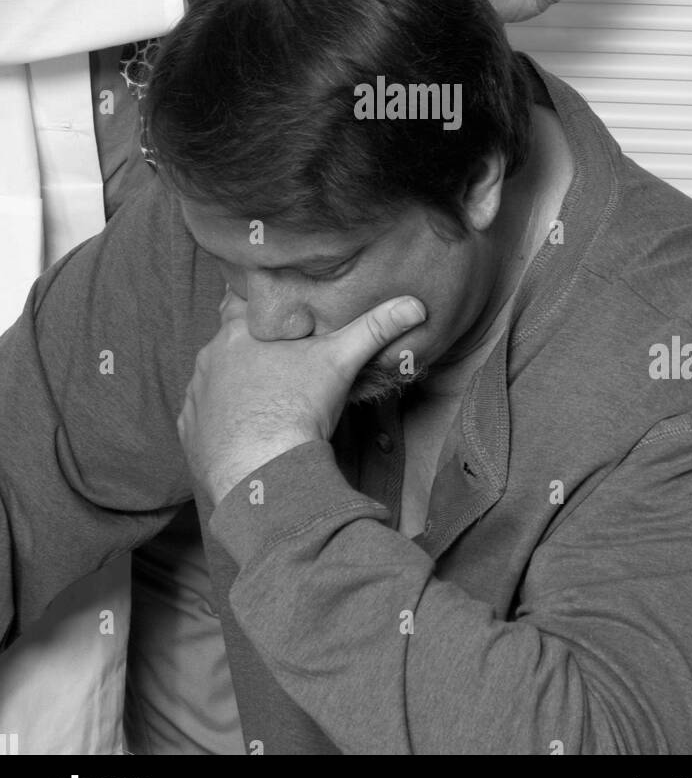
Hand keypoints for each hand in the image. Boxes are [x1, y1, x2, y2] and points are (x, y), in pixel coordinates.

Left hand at [178, 289, 425, 504]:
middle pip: (228, 344)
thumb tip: (415, 305)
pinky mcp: (190, 434)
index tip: (276, 317)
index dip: (258, 307)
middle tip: (279, 363)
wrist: (263, 474)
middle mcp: (207, 360)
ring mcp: (195, 398)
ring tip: (266, 401)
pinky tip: (246, 431)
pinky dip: (222, 422)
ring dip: (234, 387)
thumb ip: (374, 328)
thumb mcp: (340, 361)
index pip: (239, 302)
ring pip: (214, 381)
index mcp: (236, 333)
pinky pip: (204, 419)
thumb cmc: (297, 409)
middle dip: (249, 350)